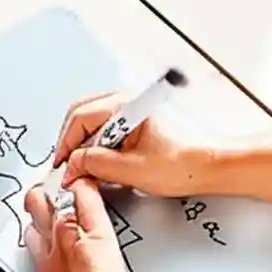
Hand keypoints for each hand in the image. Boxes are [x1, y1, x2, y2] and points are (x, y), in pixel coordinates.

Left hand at [24, 179, 127, 271]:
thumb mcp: (103, 237)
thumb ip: (89, 205)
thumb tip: (81, 180)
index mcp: (60, 227)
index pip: (52, 190)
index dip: (62, 179)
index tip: (74, 175)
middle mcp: (46, 242)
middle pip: (34, 205)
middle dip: (42, 194)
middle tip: (57, 189)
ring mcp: (43, 263)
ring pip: (33, 230)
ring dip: (42, 220)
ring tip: (57, 217)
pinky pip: (38, 255)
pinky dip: (46, 247)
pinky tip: (59, 252)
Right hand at [54, 92, 209, 196]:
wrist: (210, 165)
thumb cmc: (183, 163)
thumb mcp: (131, 170)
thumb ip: (95, 164)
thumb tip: (72, 165)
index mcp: (125, 105)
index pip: (79, 119)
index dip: (65, 145)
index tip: (61, 166)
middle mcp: (125, 101)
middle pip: (80, 116)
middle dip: (70, 143)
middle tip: (68, 167)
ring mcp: (129, 110)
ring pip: (90, 123)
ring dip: (83, 146)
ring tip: (85, 169)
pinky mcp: (133, 121)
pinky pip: (104, 129)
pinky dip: (95, 146)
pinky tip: (101, 164)